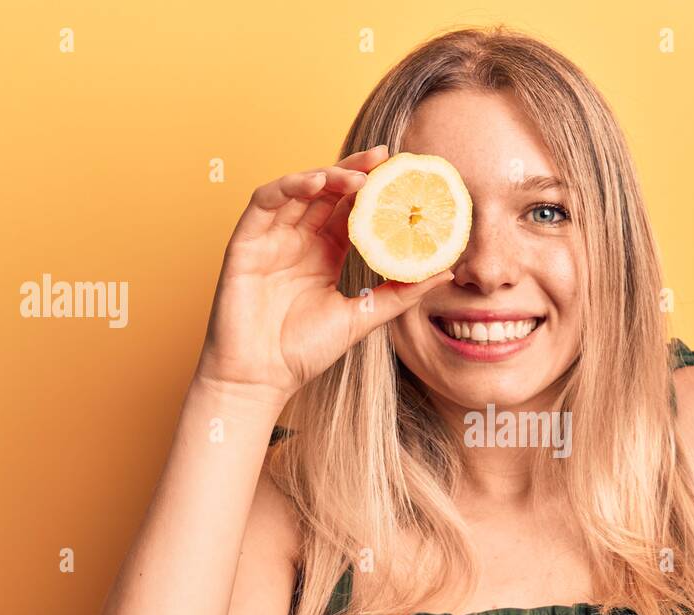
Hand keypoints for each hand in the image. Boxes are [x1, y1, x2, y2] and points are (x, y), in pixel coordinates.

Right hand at [195, 144, 455, 403]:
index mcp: (325, 254)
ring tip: (357, 175)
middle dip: (355, 170)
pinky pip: (265, 202)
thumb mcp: (363, 317)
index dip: (374, 189)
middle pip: (328, 192)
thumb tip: (447, 272)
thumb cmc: (304, 351)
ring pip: (299, 190)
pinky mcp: (245, 242)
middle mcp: (299, 240)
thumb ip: (401, 293)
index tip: (402, 174)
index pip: (351, 210)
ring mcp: (272, 238)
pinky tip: (316, 183)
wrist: (260, 378)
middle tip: (384, 158)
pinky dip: (289, 186)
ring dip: (327, 175)